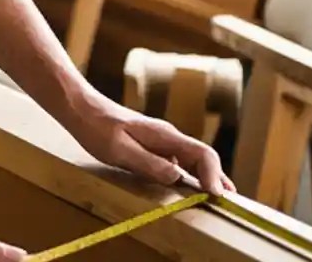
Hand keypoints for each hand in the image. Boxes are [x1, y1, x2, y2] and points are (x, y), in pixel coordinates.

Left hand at [69, 95, 235, 195]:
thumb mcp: (119, 150)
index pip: (202, 153)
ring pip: (191, 160)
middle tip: (230, 201)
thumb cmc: (96, 128)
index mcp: (164, 135)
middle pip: (202, 157)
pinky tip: (188, 189)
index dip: (213, 175)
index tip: (217, 195)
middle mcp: (168, 137)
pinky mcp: (151, 146)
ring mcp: (160, 141)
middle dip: (217, 178)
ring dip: (205, 178)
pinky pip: (176, 162)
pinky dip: (187, 176)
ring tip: (216, 198)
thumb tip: (178, 178)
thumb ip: (148, 164)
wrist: (81, 109)